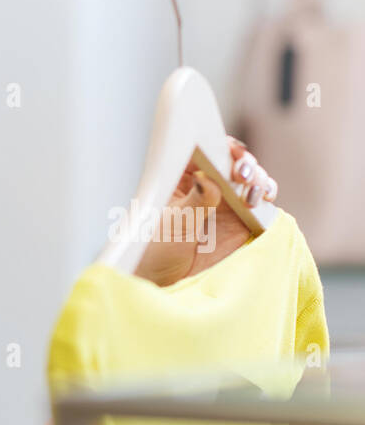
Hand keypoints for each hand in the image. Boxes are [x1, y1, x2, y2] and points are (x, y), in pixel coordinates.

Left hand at [133, 137, 278, 286]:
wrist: (162, 279)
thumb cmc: (157, 247)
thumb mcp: (174, 223)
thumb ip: (195, 202)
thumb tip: (208, 180)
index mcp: (184, 175)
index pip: (208, 149)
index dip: (223, 145)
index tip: (231, 151)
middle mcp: (210, 182)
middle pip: (236, 161)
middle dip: (246, 163)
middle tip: (242, 175)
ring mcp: (228, 200)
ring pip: (253, 178)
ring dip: (259, 179)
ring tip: (253, 194)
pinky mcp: (242, 219)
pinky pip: (262, 202)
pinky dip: (267, 197)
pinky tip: (262, 201)